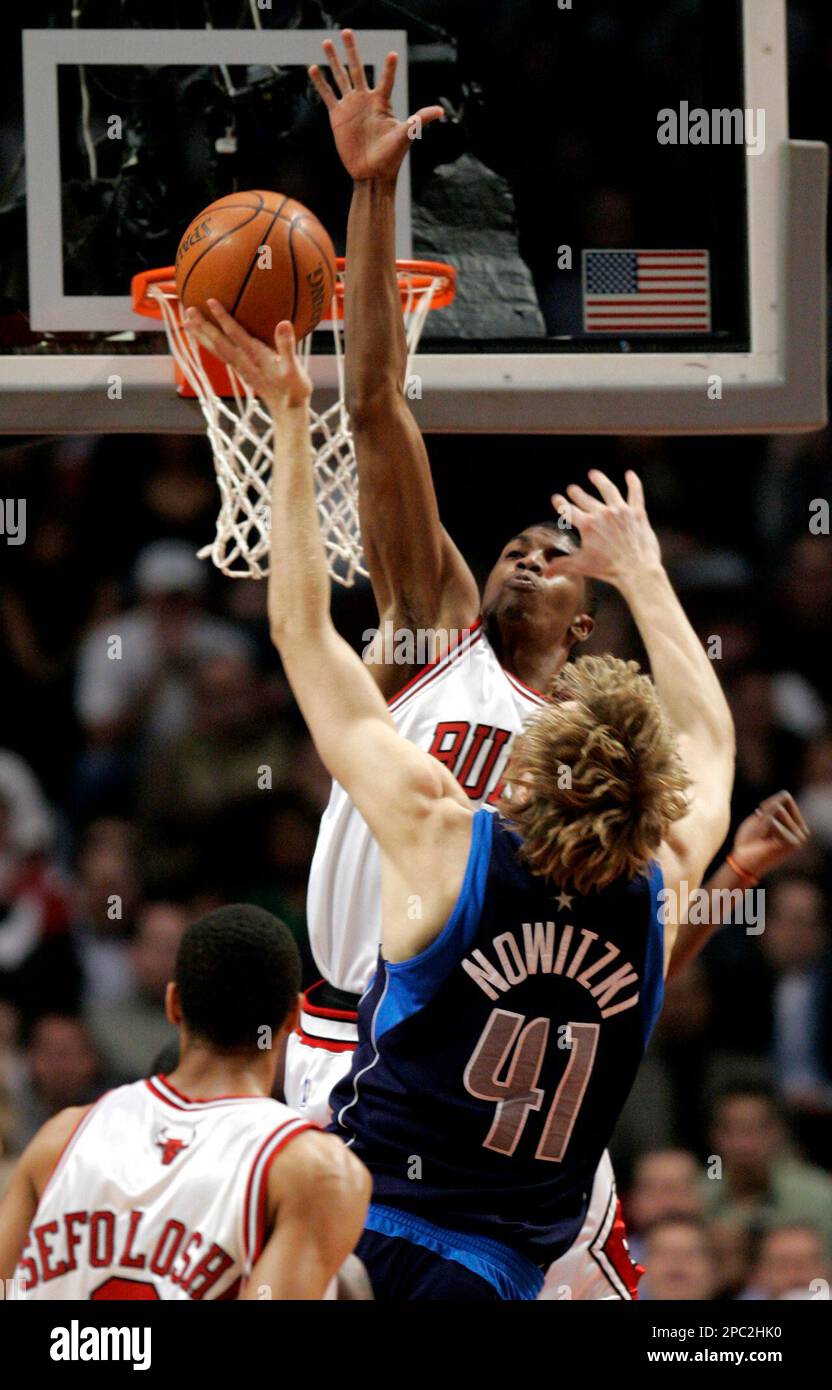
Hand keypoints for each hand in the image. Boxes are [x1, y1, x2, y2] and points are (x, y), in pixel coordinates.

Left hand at [185, 302, 312, 411]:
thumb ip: (287, 346)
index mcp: (255, 356)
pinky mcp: (240, 370)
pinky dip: (209, 344)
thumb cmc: (293, 389)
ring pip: (215, 348)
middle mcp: (243, 361)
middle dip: (203, 325)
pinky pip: (220, 354)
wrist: (287, 409)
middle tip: (188, 310)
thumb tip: (283, 323)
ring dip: (200, 335)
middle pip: (218, 341)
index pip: (235, 334)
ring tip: (187, 322)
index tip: (210, 301)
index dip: (222, 318)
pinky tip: (205, 338)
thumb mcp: (294, 368)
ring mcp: (240, 367)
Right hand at [309, 29, 443, 181]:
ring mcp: (351, 107)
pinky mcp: (338, 117)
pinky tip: (313, 68)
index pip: (386, 79)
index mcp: (382, 102)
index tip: (393, 54)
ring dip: (334, 61)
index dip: (389, 68)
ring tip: (327, 42)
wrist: (372, 174)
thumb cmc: (391, 157)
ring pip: (340, 78)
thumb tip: (441, 111)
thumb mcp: (406, 135)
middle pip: (358, 69)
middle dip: (352, 50)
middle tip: (347, 31)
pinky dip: (321, 83)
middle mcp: (366, 100)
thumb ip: (420, 120)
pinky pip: (328, 96)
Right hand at [549, 470, 662, 587]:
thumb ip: (562, 566)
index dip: (560, 503)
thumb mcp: (581, 566)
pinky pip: (635, 493)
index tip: (556, 498)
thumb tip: (546, 573)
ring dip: (599, 480)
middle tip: (572, 489)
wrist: (636, 570)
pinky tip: (630, 474)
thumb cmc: (608, 569)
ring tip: (593, 474)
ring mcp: (621, 511)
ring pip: (608, 489)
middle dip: (576, 493)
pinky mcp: (637, 513)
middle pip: (585, 498)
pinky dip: (633, 483)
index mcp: (587, 525)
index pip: (568, 510)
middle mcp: (602, 513)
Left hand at [730, 791, 810, 880]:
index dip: (768, 805)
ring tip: (762, 839)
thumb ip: (774, 804)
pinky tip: (763, 843)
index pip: (785, 798)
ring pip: (778, 811)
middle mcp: (802, 831)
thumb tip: (786, 794)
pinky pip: (773, 822)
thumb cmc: (749, 840)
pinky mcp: (792, 843)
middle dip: (765, 815)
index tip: (760, 819)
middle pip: (782, 804)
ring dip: (763, 823)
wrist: (742, 862)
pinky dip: (763, 829)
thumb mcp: (760, 817)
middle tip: (761, 834)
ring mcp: (799, 838)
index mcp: (797, 824)